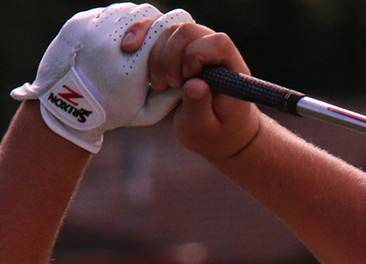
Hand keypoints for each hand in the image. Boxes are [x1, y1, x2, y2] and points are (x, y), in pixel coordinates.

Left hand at [10, 4, 193, 153]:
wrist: (62, 107)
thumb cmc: (110, 112)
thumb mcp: (146, 113)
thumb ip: (173, 95)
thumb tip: (195, 76)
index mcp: (133, 65)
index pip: (168, 27)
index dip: (177, 30)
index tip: (178, 40)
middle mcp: (112, 42)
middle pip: (148, 14)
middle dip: (155, 26)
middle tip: (153, 41)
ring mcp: (92, 29)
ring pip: (127, 10)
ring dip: (134, 23)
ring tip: (134, 41)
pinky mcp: (78, 23)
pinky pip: (105, 13)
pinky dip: (113, 23)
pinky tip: (113, 39)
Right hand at [143, 20, 262, 161]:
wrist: (217, 132)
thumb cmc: (216, 133)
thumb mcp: (206, 129)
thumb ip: (200, 107)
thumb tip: (194, 84)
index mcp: (230, 70)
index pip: (217, 43)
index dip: (196, 55)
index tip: (184, 82)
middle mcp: (214, 51)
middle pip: (189, 31)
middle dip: (169, 56)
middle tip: (167, 86)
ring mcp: (196, 46)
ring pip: (171, 30)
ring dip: (156, 55)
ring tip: (159, 85)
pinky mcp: (179, 48)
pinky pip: (158, 32)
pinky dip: (143, 39)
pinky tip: (135, 54)